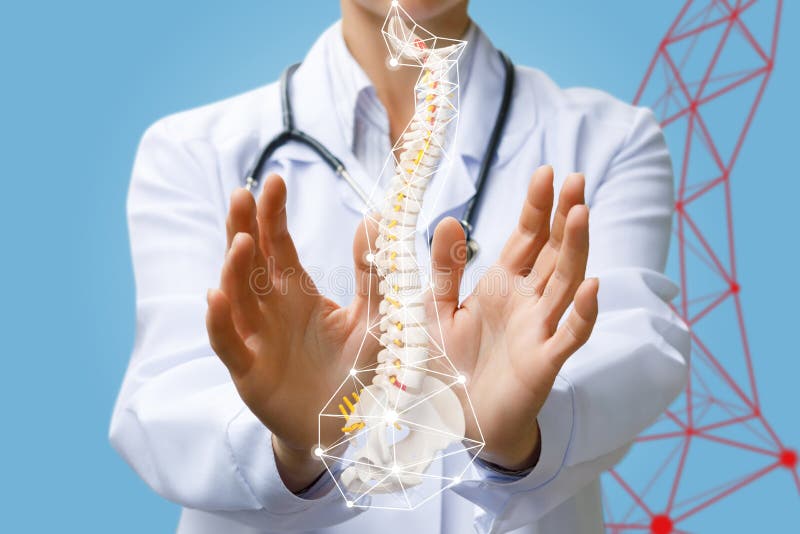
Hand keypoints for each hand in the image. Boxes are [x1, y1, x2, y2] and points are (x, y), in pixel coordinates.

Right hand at [206, 174, 379, 490]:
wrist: (348, 426)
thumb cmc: (359, 368)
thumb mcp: (376, 317)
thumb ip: (375, 274)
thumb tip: (376, 219)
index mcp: (296, 292)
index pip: (278, 244)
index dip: (273, 213)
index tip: (273, 179)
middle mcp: (270, 310)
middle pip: (250, 261)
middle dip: (244, 227)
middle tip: (242, 194)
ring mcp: (256, 339)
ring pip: (236, 297)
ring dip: (234, 269)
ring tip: (240, 242)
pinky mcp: (249, 372)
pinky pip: (229, 344)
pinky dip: (219, 321)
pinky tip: (215, 296)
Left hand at [429, 165, 598, 470]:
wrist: (457, 420)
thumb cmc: (450, 363)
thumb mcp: (436, 309)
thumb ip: (444, 268)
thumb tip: (449, 218)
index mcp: (502, 285)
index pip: (526, 238)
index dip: (538, 206)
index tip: (547, 171)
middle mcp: (527, 302)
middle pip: (553, 252)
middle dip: (564, 216)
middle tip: (576, 179)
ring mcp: (539, 330)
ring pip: (565, 284)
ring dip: (575, 250)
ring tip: (582, 212)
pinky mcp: (542, 362)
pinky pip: (568, 336)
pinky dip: (583, 315)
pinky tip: (594, 288)